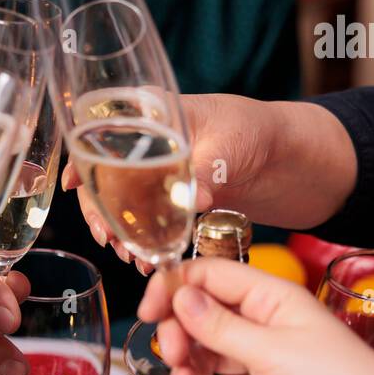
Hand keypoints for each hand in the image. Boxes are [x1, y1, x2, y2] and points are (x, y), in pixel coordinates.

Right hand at [62, 95, 357, 268]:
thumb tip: (184, 203)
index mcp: (153, 113)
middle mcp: (148, 143)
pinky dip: (144, 241)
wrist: (298, 160)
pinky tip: (149, 261)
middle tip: (112, 240)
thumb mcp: (230, 147)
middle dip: (101, 211)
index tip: (75, 188)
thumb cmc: (264, 132)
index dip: (81, 161)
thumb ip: (203, 172)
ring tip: (134, 258)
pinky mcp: (172, 199)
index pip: (100, 133)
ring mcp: (159, 174)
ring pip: (122, 203)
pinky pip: (146, 221)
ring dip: (123, 232)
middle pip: (103, 176)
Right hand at [136, 257, 373, 374]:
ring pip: (210, 349)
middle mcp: (265, 320)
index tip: (148, 311)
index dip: (174, 288)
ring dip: (190, 365)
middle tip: (172, 357)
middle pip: (203, 313)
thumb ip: (219, 326)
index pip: (209, 275)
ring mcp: (266, 353)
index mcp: (270, 296)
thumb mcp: (270, 350)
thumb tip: (180, 296)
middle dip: (179, 334)